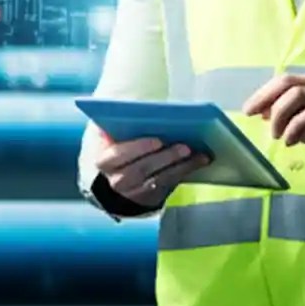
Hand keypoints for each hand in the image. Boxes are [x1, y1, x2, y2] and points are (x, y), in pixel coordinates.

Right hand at [94, 132, 210, 206]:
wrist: (113, 183)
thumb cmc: (115, 151)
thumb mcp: (110, 140)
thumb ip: (117, 127)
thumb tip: (130, 105)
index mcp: (105, 161)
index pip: (118, 155)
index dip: (138, 148)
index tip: (157, 141)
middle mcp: (117, 180)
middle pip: (142, 169)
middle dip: (165, 158)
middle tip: (185, 147)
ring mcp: (134, 193)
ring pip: (159, 180)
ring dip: (181, 167)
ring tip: (198, 155)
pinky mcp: (150, 199)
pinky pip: (169, 187)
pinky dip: (185, 173)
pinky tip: (200, 162)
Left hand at [241, 73, 304, 169]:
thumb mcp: (304, 121)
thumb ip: (285, 115)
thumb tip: (261, 112)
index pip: (282, 80)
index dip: (262, 93)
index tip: (248, 110)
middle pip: (288, 82)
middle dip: (265, 98)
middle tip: (253, 116)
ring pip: (298, 95)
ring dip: (281, 115)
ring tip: (276, 135)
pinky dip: (295, 129)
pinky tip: (290, 142)